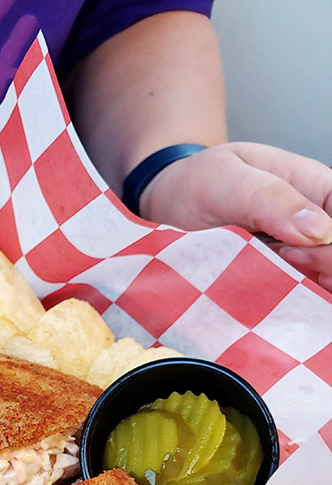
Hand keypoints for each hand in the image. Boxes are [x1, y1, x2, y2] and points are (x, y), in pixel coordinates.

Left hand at [139, 142, 331, 292]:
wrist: (168, 205)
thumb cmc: (198, 184)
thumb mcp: (226, 179)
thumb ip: (270, 197)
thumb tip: (318, 228)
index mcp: (319, 189)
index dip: (329, 247)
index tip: (296, 250)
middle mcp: (318, 225)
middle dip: (321, 266)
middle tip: (279, 257)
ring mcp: (303, 257)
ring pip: (326, 283)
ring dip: (306, 288)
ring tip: (270, 269)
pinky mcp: (283, 283)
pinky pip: (303, 301)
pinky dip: (293, 305)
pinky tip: (272, 293)